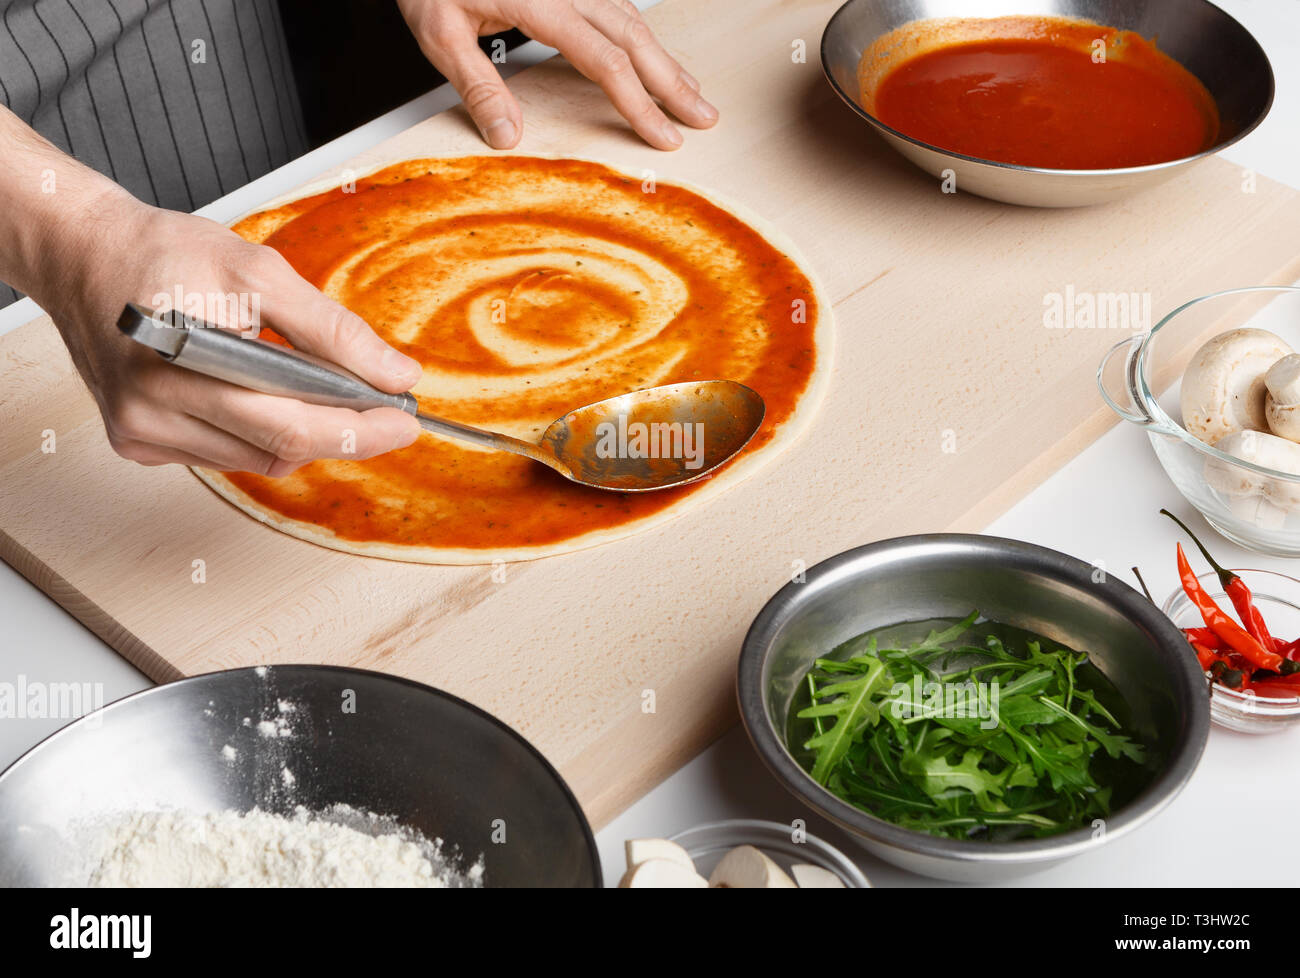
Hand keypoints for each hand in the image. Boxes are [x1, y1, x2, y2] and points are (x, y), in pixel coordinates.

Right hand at [43, 190, 422, 477]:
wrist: (83, 255)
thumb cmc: (164, 254)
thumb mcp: (260, 272)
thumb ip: (332, 329)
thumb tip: (395, 375)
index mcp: (182, 363)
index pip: (291, 425)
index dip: (358, 431)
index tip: (406, 422)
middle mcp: (152, 412)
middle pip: (278, 449)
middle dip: (342, 434)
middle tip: (385, 412)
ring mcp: (141, 433)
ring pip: (254, 459)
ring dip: (296, 432)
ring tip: (310, 386)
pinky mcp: (137, 442)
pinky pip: (223, 455)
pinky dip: (255, 432)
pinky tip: (251, 393)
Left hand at [397, 0, 716, 149]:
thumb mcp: (438, 33)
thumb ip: (476, 86)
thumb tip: (507, 137)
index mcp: (538, 1)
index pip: (603, 60)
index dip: (637, 103)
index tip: (662, 136)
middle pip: (634, 37)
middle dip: (672, 83)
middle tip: (704, 119)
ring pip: (633, 19)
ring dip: (665, 60)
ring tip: (690, 95)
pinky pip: (617, 6)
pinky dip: (642, 38)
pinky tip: (655, 58)